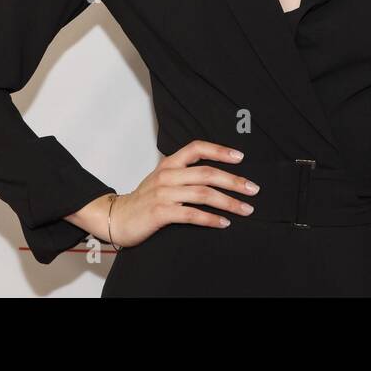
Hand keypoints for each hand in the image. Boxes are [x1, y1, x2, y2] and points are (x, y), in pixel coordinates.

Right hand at [106, 141, 258, 247]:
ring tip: (245, 209)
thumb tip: (215, 174)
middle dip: (234, 181)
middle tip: (253, 189)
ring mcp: (163, 194)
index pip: (196, 148)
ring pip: (203, 194)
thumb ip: (184, 174)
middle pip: (207, 173)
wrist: (116, 217)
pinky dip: (210, 219)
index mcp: (169, 164)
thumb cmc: (144, 200)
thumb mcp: (162, 180)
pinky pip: (191, 214)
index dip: (219, 150)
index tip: (240, 157)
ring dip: (228, 202)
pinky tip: (223, 223)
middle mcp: (167, 175)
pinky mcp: (160, 212)